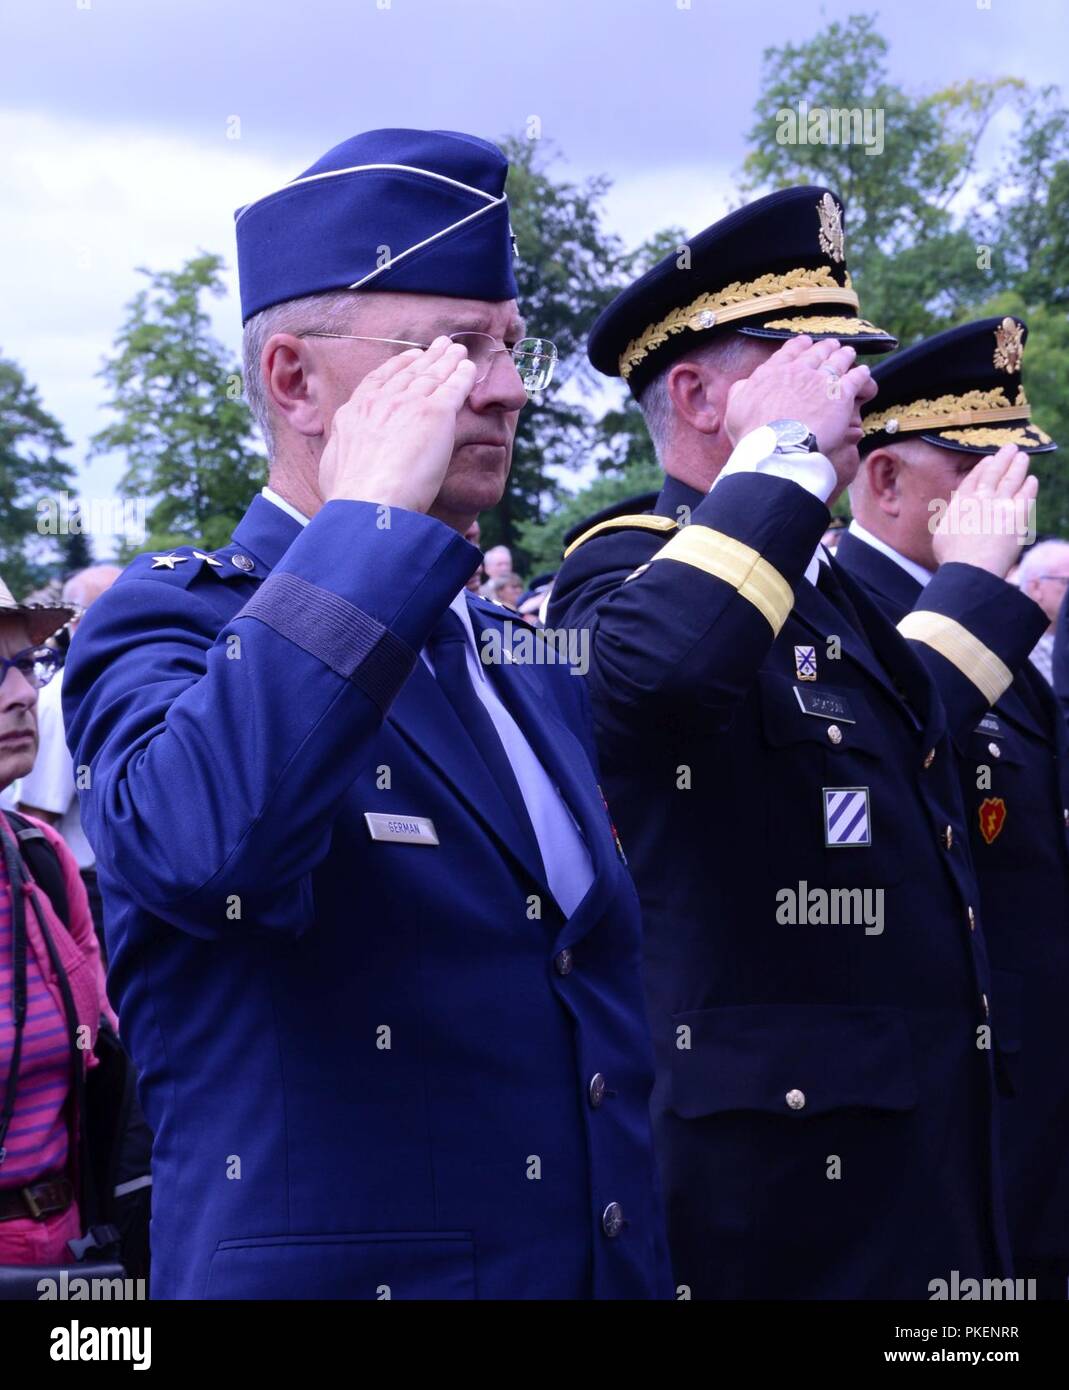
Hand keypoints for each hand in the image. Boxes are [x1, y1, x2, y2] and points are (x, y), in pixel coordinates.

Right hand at [318, 337, 476, 511]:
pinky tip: (471, 368)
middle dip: (427, 357)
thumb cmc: (350, 496)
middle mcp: (381, 402)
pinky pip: (454, 388)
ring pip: (433, 376)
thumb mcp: (333, 463)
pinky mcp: (436, 414)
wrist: (369, 502)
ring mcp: (409, 405)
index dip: (398, 365)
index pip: (379, 380)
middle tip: (440, 345)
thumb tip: (343, 453)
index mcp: (355, 412)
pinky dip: (464, 375)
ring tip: (458, 351)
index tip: (410, 356)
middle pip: (410, 373)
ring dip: (448, 360)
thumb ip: (342, 449)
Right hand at [725, 336, 877, 491]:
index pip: (788, 352)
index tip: (805, 342)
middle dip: (824, 347)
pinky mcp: (840, 394)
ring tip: (849, 353)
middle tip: (831, 345)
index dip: (799, 345)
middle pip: (815, 353)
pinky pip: (855, 378)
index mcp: (773, 372)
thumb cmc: (754, 433)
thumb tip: (745, 383)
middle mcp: (798, 371)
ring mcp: (821, 380)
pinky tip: (864, 372)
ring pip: (837, 360)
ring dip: (844, 355)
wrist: (778, 446)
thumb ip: (741, 390)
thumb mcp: (736, 408)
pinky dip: (861, 373)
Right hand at [932, 444, 1038, 577]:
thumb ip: (950, 520)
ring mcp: (1000, 505)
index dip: (981, 468)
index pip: (973, 479)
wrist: (970, 566)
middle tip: (1010, 447)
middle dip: (1002, 459)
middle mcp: (980, 499)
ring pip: (1011, 480)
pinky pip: (1025, 496)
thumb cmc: (952, 557)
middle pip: (993, 473)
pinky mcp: (1017, 516)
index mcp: (960, 503)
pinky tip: (1032, 480)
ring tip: (1023, 457)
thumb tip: (953, 518)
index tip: (988, 459)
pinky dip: (1029, 486)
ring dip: (1018, 466)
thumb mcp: (941, 535)